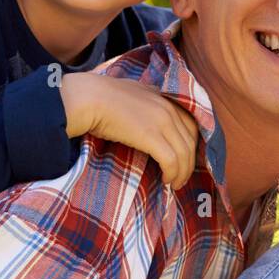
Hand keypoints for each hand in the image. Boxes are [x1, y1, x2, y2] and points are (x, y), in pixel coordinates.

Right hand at [60, 73, 198, 188]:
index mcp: (165, 99)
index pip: (190, 125)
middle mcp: (168, 109)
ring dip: (182, 172)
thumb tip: (145, 116)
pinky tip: (166, 180)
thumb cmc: (101, 98)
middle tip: (182, 177)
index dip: (191, 145)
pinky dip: (172, 173)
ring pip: (184, 153)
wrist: (88, 98)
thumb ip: (145, 103)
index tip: (185, 159)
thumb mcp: (132, 94)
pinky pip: (171, 161)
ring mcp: (162, 122)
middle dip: (189, 162)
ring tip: (175, 184)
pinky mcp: (151, 137)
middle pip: (190, 141)